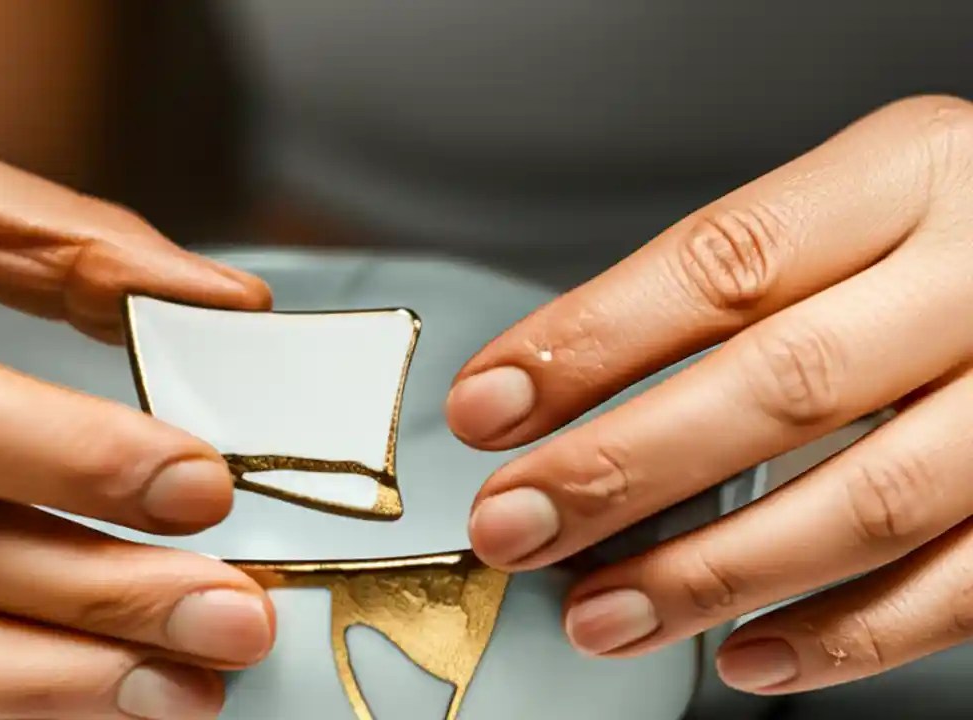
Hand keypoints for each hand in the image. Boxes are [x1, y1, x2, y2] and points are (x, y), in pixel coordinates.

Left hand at [448, 95, 972, 694]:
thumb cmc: (966, 237)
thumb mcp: (864, 209)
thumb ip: (744, 287)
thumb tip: (566, 392)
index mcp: (912, 177)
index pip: (722, 264)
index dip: (589, 343)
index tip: (489, 405)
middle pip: (780, 384)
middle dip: (621, 470)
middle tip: (515, 524)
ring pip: (866, 501)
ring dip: (711, 574)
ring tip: (603, 611)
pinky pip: (961, 586)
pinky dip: (845, 636)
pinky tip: (748, 653)